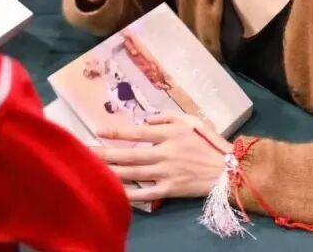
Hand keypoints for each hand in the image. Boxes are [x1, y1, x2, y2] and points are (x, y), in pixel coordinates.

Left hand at [95, 113, 230, 202]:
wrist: (227, 170)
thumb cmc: (208, 142)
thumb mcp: (190, 121)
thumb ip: (166, 118)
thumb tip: (144, 121)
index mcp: (170, 135)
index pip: (137, 134)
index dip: (117, 132)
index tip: (98, 131)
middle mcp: (165, 153)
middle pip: (129, 155)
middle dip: (106, 153)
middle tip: (85, 152)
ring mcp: (166, 173)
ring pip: (133, 174)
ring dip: (111, 171)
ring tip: (92, 169)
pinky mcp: (170, 190)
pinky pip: (145, 194)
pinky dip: (129, 194)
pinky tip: (113, 192)